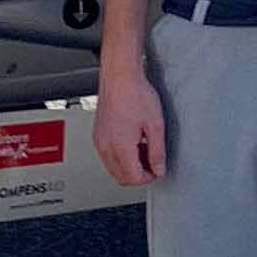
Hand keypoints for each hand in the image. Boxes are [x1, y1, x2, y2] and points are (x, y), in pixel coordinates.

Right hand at [93, 57, 165, 187]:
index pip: (133, 179)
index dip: (148, 178)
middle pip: (121, 177)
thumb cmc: (135, 94)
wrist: (119, 77)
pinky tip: (132, 142)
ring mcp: (99, 141)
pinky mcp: (97, 135)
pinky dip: (120, 156)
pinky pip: (107, 156)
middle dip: (138, 175)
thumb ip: (157, 152)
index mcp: (121, 147)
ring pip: (113, 168)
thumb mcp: (155, 125)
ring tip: (143, 149)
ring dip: (129, 166)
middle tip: (151, 162)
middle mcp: (106, 147)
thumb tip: (159, 169)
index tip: (157, 169)